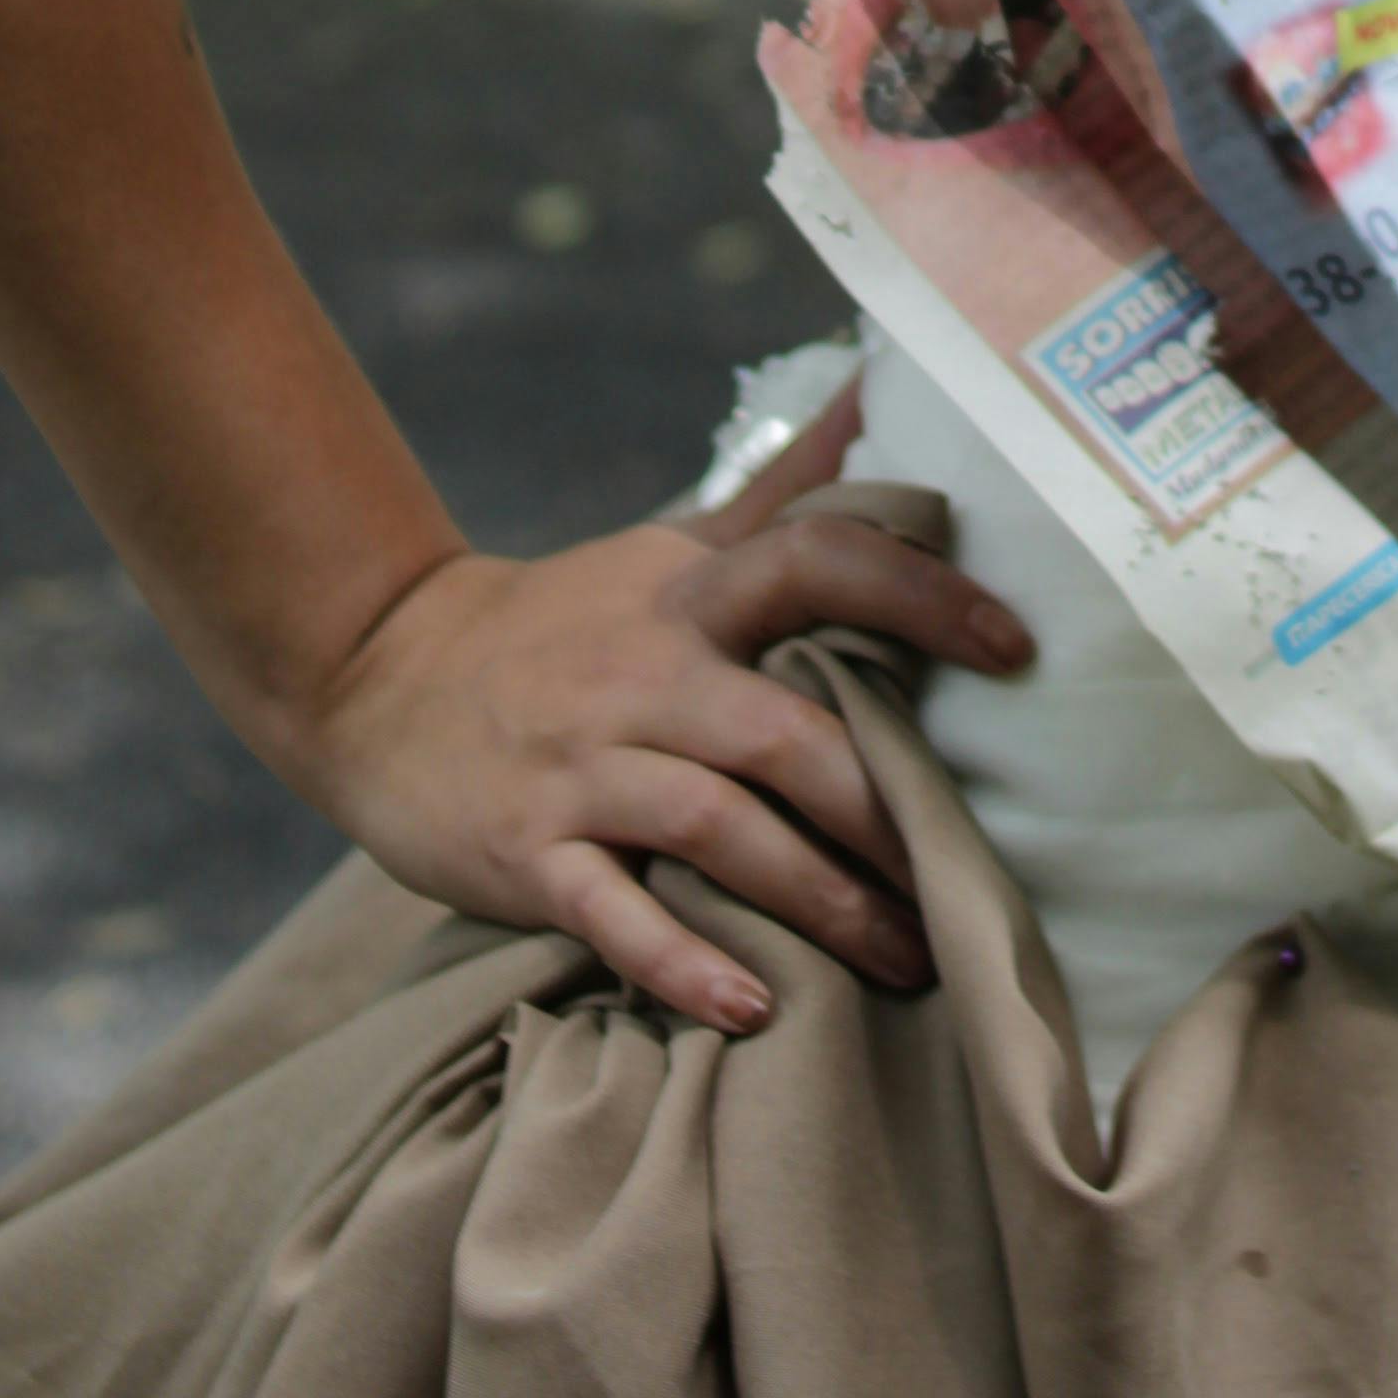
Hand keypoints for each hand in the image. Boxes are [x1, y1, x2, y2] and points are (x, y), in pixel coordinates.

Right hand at [286, 383, 1029, 1036]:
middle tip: (968, 886)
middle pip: (785, 732)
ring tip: (901, 962)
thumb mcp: (672, 549)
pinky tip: (752, 1008)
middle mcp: (644, 672)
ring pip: (715, 830)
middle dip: (883, 813)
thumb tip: (887, 389)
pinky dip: (682, 962)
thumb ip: (787, 492)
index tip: (1017, 647)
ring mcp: (581, 764)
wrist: (380, 677)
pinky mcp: (525, 851)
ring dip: (816, 904)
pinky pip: (612, 913)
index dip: (922, 595)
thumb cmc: (566, 623)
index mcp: (691, 594)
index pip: (820, 562)